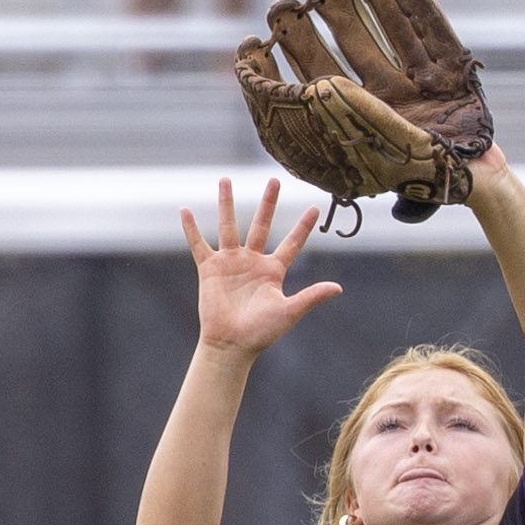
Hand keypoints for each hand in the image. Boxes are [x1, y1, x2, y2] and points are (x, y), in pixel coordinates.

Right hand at [183, 177, 340, 354]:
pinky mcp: (209, 268)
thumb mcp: (289, 311)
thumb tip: (338, 287)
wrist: (232, 344)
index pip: (292, 243)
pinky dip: (191, 228)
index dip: (303, 226)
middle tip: (274, 181)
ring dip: (227, 203)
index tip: (314, 207)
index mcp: (273, 271)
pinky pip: (198, 244)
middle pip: (261, 225)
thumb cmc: (261, 332)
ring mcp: (230, 262)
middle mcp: (252, 261)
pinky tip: (185, 209)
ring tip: (225, 180)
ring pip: (229, 226)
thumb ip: (311, 296)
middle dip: (267, 203)